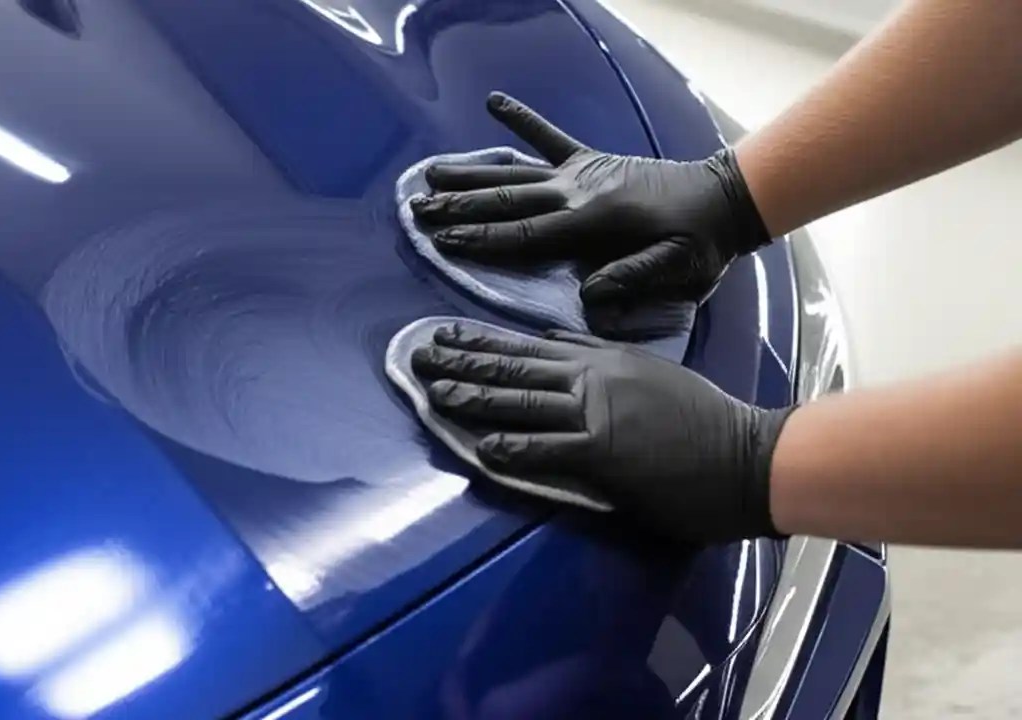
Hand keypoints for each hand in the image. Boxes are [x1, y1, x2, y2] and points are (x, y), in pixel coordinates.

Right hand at [410, 92, 770, 334]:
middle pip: (507, 201)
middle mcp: (578, 192)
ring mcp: (582, 174)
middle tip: (417, 211)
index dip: (481, 238)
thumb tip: (589, 294)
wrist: (726, 201)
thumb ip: (633, 279)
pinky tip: (494, 103)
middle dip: (459, 208)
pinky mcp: (593, 162)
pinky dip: (522, 122)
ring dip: (471, 175)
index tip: (442, 241)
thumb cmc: (700, 246)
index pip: (524, 234)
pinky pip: (552, 139)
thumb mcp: (676, 272)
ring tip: (430, 175)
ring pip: (516, 173)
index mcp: (592, 223)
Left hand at [410, 322, 793, 542]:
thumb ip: (596, 355)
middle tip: (418, 356)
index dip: (480, 341)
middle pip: (514, 368)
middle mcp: (592, 380)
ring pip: (522, 402)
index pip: (527, 346)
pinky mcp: (605, 454)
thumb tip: (551, 337)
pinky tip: (482, 449)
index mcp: (600, 361)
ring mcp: (598, 415)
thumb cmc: (699, 418)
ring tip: (434, 393)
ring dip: (474, 399)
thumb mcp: (645, 371)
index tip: (443, 333)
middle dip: (462, 362)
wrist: (744, 453)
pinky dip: (513, 449)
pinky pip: (549, 450)